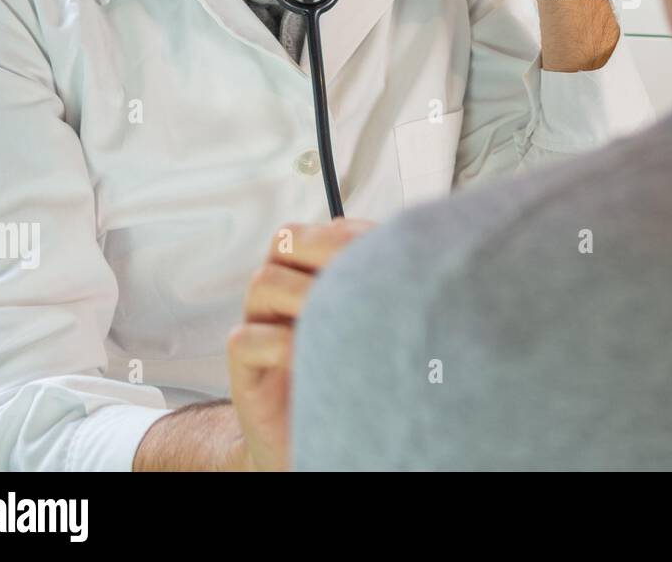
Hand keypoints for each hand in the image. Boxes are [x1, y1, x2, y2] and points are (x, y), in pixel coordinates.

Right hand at [227, 218, 374, 470]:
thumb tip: (427, 267)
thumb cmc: (348, 379)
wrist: (310, 440)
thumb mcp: (373, 331)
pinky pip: (246, 339)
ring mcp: (260, 325)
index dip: (354, 234)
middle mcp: (284, 293)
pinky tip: (311, 358)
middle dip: (324, 246)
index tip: (388, 248)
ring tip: (335, 317)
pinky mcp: (244, 368)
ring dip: (304, 293)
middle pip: (286, 241)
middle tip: (358, 272)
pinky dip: (280, 343)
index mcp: (314, 274)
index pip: (327, 230)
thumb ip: (384, 296)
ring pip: (264, 281)